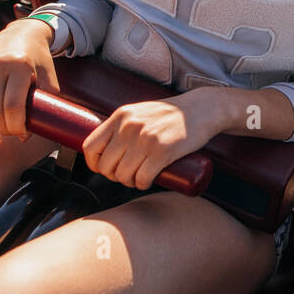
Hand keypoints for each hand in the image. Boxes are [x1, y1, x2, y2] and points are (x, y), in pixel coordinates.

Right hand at [0, 18, 59, 139]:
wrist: (22, 34)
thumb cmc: (37, 62)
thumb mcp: (49, 79)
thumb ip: (44, 106)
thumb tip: (23, 138)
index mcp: (20, 65)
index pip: (13, 106)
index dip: (15, 126)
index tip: (20, 134)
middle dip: (2, 128)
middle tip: (9, 132)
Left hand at [80, 91, 221, 190]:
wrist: (203, 108)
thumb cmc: (172, 114)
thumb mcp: (141, 111)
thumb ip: (124, 125)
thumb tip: (106, 148)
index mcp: (121, 116)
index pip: (90, 146)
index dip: (94, 163)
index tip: (104, 168)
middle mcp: (129, 127)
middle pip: (106, 165)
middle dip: (114, 176)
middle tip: (127, 175)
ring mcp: (145, 139)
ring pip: (123, 175)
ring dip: (129, 183)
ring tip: (138, 178)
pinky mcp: (163, 151)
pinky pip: (142, 178)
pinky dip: (143, 184)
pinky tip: (148, 181)